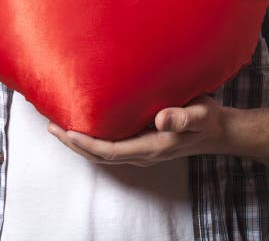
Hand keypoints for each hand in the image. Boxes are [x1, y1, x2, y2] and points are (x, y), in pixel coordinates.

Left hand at [47, 95, 229, 166]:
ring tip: (58, 125)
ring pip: (102, 151)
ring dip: (79, 141)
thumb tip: (160, 119)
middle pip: (99, 155)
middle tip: (50, 126)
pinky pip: (110, 144)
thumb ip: (182, 117)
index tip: (67, 131)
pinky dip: (92, 137)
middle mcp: (142, 152)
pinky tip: (83, 123)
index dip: (86, 143)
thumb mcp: (200, 114)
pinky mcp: (140, 142)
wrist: (218, 131)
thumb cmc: (208, 120)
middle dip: (74, 143)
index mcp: (151, 147)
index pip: (110, 150)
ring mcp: (140, 149)